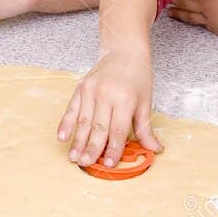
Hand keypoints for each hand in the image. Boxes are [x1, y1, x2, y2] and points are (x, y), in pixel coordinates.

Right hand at [56, 49, 163, 169]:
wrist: (124, 52)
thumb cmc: (137, 77)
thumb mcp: (146, 102)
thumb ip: (145, 128)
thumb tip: (156, 149)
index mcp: (125, 99)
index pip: (117, 130)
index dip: (113, 148)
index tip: (109, 163)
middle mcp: (106, 95)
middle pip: (98, 128)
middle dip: (92, 149)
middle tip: (87, 164)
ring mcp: (91, 91)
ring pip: (83, 122)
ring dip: (77, 142)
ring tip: (74, 158)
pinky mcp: (81, 88)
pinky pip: (71, 109)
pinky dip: (66, 124)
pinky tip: (62, 137)